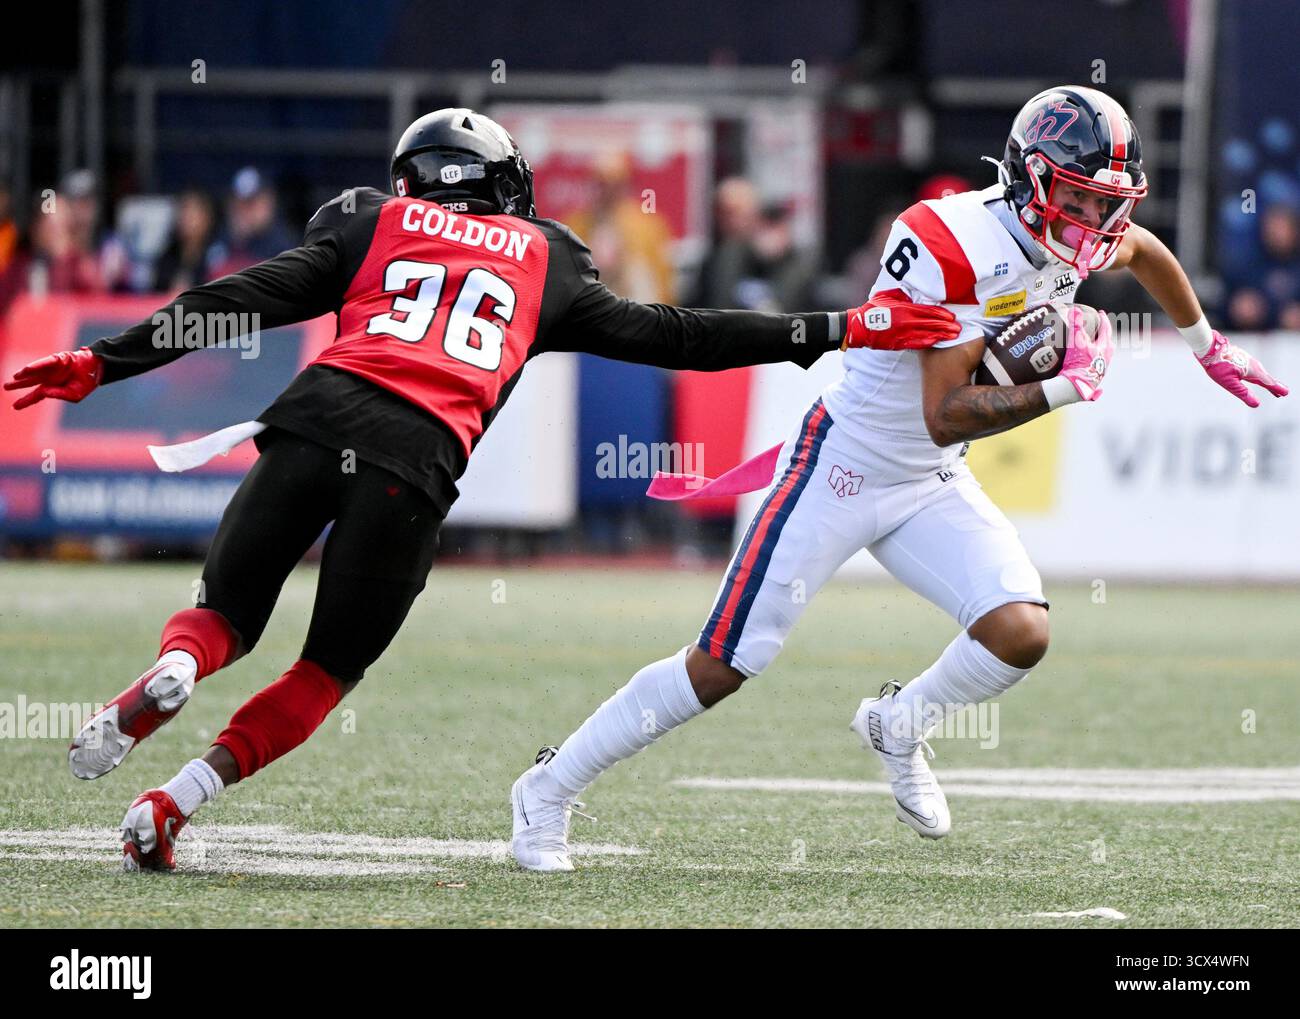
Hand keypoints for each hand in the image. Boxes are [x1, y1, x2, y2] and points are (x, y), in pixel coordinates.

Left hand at [4, 347, 103, 409]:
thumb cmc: (86, 383)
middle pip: (31, 381)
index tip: (15, 407)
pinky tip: (27, 370)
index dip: (26, 400)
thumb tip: (43, 392)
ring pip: (35, 372)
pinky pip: (45, 363)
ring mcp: (52, 368)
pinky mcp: (57, 359)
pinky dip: (36, 366)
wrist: (97, 369)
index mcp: (53, 388)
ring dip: (24, 375)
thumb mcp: (74, 395)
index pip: (36, 395)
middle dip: (18, 385)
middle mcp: (49, 378)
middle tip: (6, 387)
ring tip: (14, 378)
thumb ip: (58, 395)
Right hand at [842, 290, 960, 350]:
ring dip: (941, 335)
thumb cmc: (872, 309)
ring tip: (953, 336)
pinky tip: (936, 342)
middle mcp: (906, 321)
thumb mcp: (888, 296)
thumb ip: (902, 295)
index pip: (928, 311)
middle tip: (958, 328)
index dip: (942, 314)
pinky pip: (916, 343)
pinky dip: (928, 342)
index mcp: (905, 308)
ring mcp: (903, 333)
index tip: (952, 316)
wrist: (859, 328)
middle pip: (931, 323)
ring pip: (927, 334)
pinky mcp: (899, 343)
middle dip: (946, 326)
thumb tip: (914, 291)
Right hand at [1059, 305, 1113, 401]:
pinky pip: (1097, 365)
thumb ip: (1076, 325)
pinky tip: (1089, 363)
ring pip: (1104, 354)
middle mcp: (1106, 358)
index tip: (1101, 313)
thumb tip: (1075, 310)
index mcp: (1105, 347)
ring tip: (1094, 344)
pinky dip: (1094, 360)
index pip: (1106, 329)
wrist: (1075, 386)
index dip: (1103, 319)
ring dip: (1100, 348)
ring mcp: (1102, 369)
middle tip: (1099, 328)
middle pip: (1108, 342)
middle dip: (1104, 334)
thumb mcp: (1076, 342)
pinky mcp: (1095, 377)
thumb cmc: (1078, 364)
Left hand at [1197, 332, 1287, 407]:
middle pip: (1266, 378)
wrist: (1210, 347)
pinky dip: (1258, 374)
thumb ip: (1243, 393)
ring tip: (1271, 386)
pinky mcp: (1242, 357)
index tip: (1285, 393)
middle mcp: (1253, 365)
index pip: (1267, 383)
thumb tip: (1256, 404)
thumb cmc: (1218, 365)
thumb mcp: (1229, 383)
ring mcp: (1248, 360)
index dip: (1276, 389)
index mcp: (1252, 372)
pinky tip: (1255, 376)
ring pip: (1260, 372)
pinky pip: (1254, 368)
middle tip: (1281, 393)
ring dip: (1266, 380)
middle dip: (1273, 386)